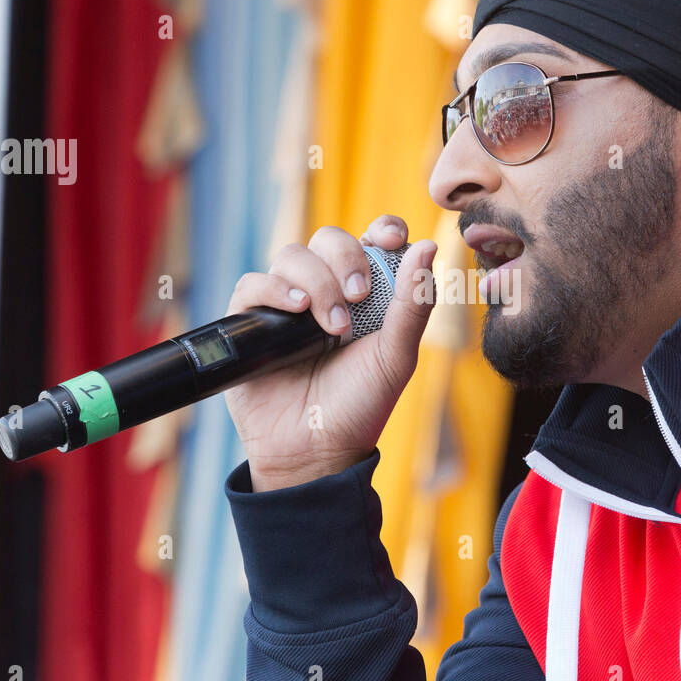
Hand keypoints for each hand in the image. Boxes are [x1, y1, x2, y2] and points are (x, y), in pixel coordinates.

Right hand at [222, 215, 436, 490]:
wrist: (317, 452)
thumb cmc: (360, 406)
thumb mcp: (397, 356)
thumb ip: (413, 304)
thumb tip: (430, 246)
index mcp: (366, 293)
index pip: (372, 239)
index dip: (382, 229)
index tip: (390, 238)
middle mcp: (325, 291)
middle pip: (328, 239)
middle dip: (346, 257)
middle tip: (358, 296)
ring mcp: (286, 305)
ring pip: (291, 256)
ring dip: (315, 280)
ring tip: (331, 324)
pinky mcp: (250, 323)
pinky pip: (252, 284)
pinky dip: (273, 288)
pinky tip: (295, 308)